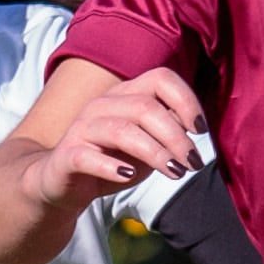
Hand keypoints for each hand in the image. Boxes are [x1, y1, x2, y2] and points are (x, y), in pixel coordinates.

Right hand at [23, 68, 204, 210]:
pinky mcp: (67, 156)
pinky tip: (129, 176)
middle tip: (193, 163)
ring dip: (155, 153)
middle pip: (145, 108)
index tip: (201, 130)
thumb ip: (169, 133)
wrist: (62, 184)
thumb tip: (195, 129)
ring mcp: (82, 129)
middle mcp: (103, 105)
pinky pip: (88, 157)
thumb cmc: (112, 161)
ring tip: (175, 173)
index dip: (186, 100)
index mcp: (125, 96)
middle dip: (176, 137)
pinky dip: (111, 167)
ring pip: (122, 131)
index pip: (160, 79)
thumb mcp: (148, 147)